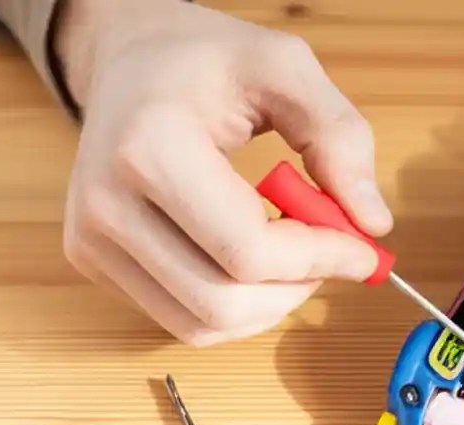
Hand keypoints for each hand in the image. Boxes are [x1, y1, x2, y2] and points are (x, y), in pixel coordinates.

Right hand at [53, 0, 391, 345]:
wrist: (126, 60)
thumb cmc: (205, 60)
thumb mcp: (286, 67)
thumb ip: (339, 137)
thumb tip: (372, 224)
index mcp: (149, 146)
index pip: (247, 250)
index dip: (319, 260)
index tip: (363, 247)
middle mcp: (105, 202)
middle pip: (222, 301)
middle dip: (296, 289)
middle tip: (330, 253)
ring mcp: (91, 239)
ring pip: (201, 325)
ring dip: (268, 306)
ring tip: (293, 253)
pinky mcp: (93, 261)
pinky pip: (181, 321)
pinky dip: (235, 309)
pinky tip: (252, 261)